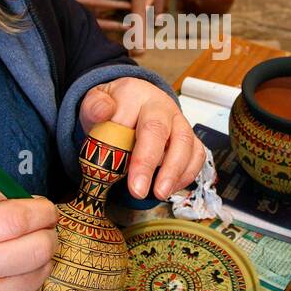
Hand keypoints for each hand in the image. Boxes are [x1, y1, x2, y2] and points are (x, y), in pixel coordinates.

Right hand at [0, 191, 58, 290]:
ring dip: (43, 261)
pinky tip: (15, 280)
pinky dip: (32, 286)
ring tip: (27, 256)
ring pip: (39, 274)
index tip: (47, 209)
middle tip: (46, 232)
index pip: (14, 219)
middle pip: (36, 249)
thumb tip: (32, 201)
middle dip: (50, 236)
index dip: (41, 211)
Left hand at [78, 77, 203, 200]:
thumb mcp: (93, 104)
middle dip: (152, 165)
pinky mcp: (188, 137)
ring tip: (159, 194)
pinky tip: (170, 189)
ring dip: (174, 173)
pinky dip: (186, 174)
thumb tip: (102, 111)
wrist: (127, 102)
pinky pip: (197, 155)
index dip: (136, 154)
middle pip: (163, 132)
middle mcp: (162, 106)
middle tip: (139, 191)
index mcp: (138, 95)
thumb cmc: (112, 109)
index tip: (125, 178)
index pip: (137, 121)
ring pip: (186, 144)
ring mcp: (178, 121)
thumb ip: (94, 107)